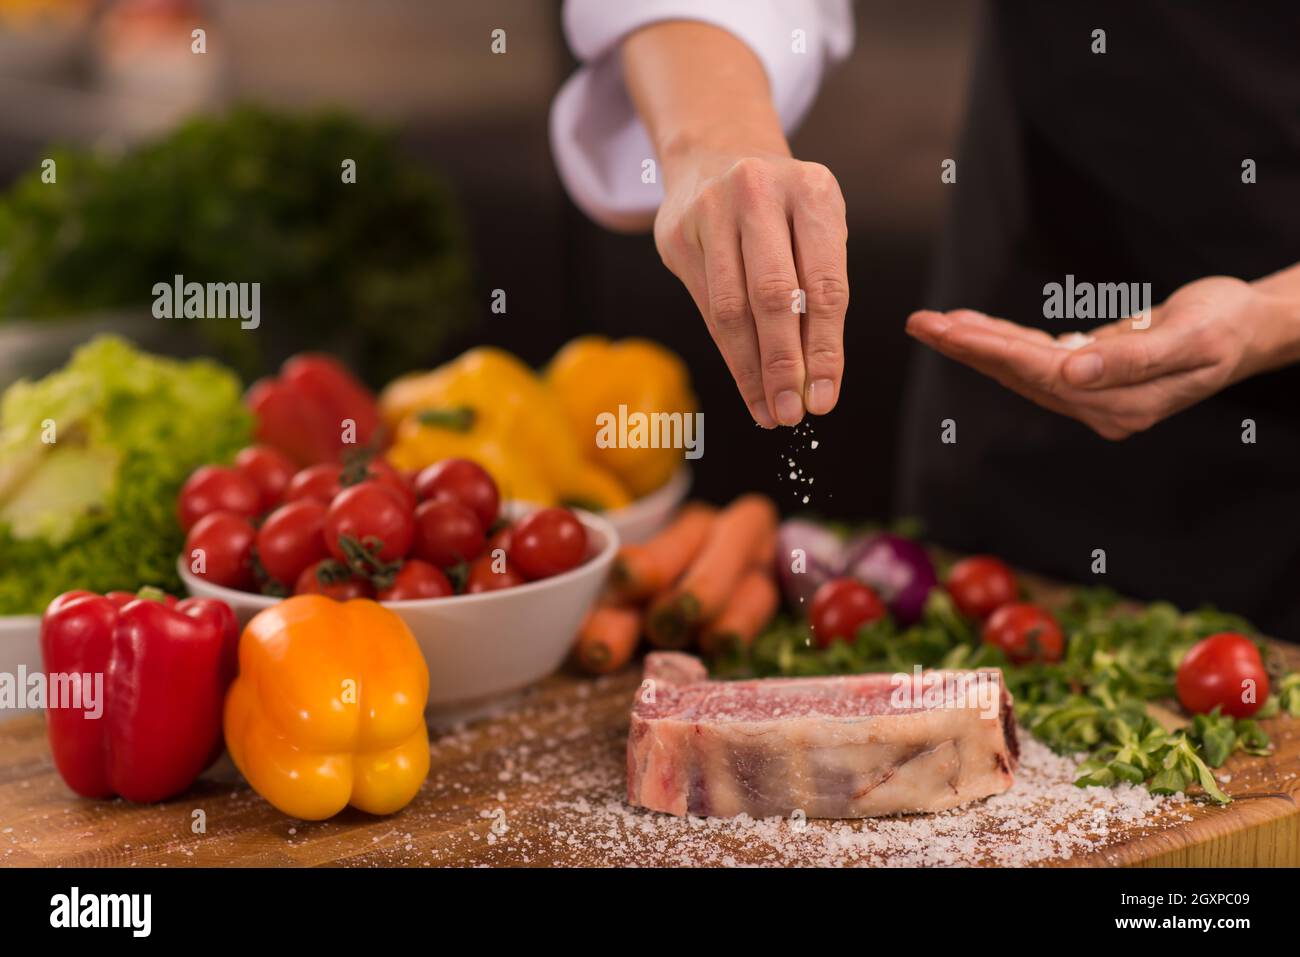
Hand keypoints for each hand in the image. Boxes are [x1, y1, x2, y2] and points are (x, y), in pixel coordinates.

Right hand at [620, 21, 849, 427]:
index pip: (823, 284)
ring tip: (769, 411)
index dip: (824, 349)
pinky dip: (730, 355)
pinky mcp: (677, 235)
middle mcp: (758, 194)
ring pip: (731, 309)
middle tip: (792, 415)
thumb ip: (819, 291)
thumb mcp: (816, 228)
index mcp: (811, 191)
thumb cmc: (782, 207)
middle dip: (783, 365)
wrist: (717, 153)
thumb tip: (816, 378)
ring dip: (752, 370)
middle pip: (772, 297)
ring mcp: (710, 211)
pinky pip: (706, 308)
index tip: (824, 398)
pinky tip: (747, 386)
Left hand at [905, 276, 1298, 439]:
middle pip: (1019, 374)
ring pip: (1021, 367)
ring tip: (933, 323)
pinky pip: (1037, 358)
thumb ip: (1130, 360)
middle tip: (919, 322)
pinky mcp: (1090, 375)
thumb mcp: (1188, 338)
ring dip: (978, 345)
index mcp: (1118, 405)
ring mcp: (1093, 394)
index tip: (947, 330)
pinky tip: (975, 329)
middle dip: (967, 347)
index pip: (1039, 375)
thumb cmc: (1225, 326)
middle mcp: (1098, 406)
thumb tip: (1070, 371)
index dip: (990, 349)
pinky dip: (1005, 341)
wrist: (1249, 328)